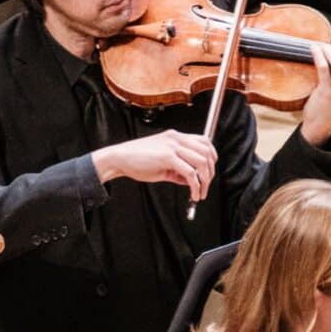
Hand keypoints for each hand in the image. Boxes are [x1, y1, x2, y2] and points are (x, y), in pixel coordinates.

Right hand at [91, 130, 217, 201]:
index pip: (205, 142)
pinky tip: (193, 195)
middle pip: (207, 153)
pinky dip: (195, 186)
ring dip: (205, 181)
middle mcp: (176, 138)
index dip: (212, 158)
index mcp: (175, 136)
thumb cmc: (136, 160)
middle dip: (211, 172)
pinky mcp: (167, 157)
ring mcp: (172, 146)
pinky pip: (190, 173)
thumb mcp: (161, 163)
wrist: (118, 158)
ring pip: (202, 162)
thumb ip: (178, 169)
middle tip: (205, 186)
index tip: (209, 172)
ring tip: (200, 193)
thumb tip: (192, 181)